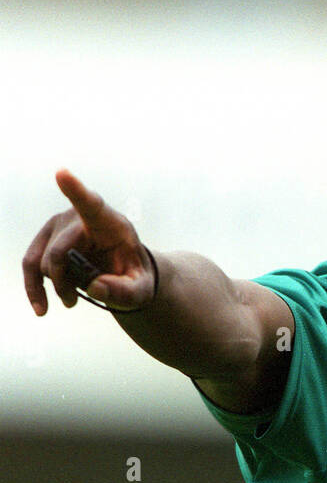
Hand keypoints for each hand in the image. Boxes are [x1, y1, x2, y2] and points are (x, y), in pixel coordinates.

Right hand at [22, 169, 155, 314]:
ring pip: (42, 261)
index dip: (75, 190)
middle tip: (75, 302)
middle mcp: (79, 217)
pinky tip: (41, 308)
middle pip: (59, 252)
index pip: (91, 204)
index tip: (61, 174)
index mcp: (109, 222)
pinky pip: (30, 264)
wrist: (124, 273)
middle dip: (64, 282)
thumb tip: (94, 287)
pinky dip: (33, 287)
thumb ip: (124, 292)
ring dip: (55, 286)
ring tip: (72, 301)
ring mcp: (59, 225)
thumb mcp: (140, 290)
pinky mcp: (46, 238)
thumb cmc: (134, 276)